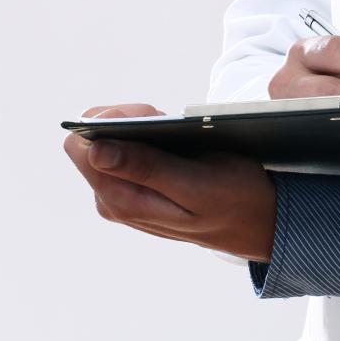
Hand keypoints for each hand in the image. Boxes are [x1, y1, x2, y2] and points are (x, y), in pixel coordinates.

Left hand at [63, 103, 275, 261]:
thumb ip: (145, 168)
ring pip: (110, 142)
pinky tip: (177, 146)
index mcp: (120, 200)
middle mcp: (112, 199)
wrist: (256, 222)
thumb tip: (95, 151)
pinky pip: (128, 150)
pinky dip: (151, 138)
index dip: (113, 122)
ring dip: (143, 130)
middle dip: (129, 123)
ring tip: (178, 138)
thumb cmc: (233, 198)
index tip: (148, 118)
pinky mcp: (136, 189)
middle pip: (92, 140)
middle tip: (168, 126)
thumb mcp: (196, 182)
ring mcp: (122, 195)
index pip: (83, 145)